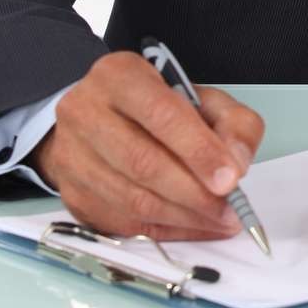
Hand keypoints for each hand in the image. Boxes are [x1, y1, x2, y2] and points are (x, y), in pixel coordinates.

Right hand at [29, 51, 264, 241]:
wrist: (100, 118)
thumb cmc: (158, 108)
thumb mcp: (201, 98)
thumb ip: (232, 123)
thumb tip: (237, 163)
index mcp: (119, 76)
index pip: (161, 114)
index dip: (198, 150)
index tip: (230, 178)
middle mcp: (85, 112)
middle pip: (143, 162)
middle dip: (194, 192)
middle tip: (230, 209)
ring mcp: (72, 156)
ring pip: (131, 199)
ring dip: (183, 217)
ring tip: (219, 220)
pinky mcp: (71, 194)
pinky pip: (122, 223)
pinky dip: (166, 231)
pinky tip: (194, 227)